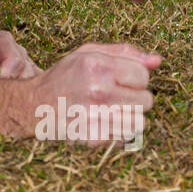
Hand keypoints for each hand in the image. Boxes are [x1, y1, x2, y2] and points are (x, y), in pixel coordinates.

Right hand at [27, 43, 158, 144]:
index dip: (134, 77)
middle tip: (114, 95)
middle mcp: (98, 91)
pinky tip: (103, 122)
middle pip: (147, 100)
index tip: (119, 79)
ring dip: (129, 116)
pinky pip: (127, 137)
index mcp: (98, 66)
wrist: (34, 106)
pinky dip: (119, 131)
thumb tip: (158, 61)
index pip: (143, 76)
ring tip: (109, 109)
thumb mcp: (88, 54)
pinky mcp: (95, 137)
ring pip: (140, 122)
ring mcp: (97, 117)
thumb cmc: (64, 76)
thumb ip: (124, 53)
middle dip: (134, 98)